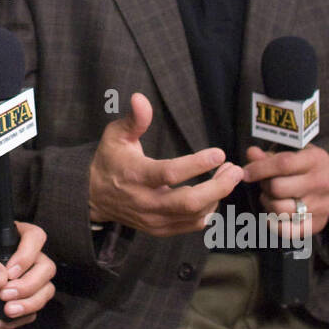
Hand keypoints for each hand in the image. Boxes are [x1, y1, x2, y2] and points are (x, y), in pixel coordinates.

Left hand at [0, 221, 56, 328]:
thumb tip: (0, 279)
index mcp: (17, 236)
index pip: (35, 237)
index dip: (27, 255)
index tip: (10, 272)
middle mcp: (29, 257)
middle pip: (46, 269)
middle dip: (28, 286)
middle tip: (5, 294)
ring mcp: (30, 279)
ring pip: (45, 292)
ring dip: (28, 305)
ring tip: (7, 311)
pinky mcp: (25, 299)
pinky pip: (31, 312)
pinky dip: (16, 320)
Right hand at [88, 92, 242, 234]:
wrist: (93, 195)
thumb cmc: (110, 160)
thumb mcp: (116, 135)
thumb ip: (134, 119)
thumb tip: (140, 98)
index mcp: (135, 176)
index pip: (170, 174)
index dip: (197, 164)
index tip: (219, 153)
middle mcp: (145, 202)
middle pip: (188, 202)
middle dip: (218, 187)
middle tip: (235, 170)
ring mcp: (153, 220)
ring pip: (194, 215)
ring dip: (217, 196)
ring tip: (228, 176)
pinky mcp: (159, 230)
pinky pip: (191, 225)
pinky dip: (208, 211)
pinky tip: (214, 194)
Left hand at [242, 144, 328, 236]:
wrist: (325, 184)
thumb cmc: (301, 166)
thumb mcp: (289, 153)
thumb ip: (267, 155)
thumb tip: (251, 153)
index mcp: (316, 160)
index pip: (283, 164)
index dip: (259, 168)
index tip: (245, 173)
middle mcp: (322, 183)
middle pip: (278, 188)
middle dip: (264, 186)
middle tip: (264, 184)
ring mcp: (321, 205)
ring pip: (279, 209)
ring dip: (267, 203)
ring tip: (270, 197)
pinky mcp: (316, 224)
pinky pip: (287, 230)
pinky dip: (273, 224)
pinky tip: (271, 215)